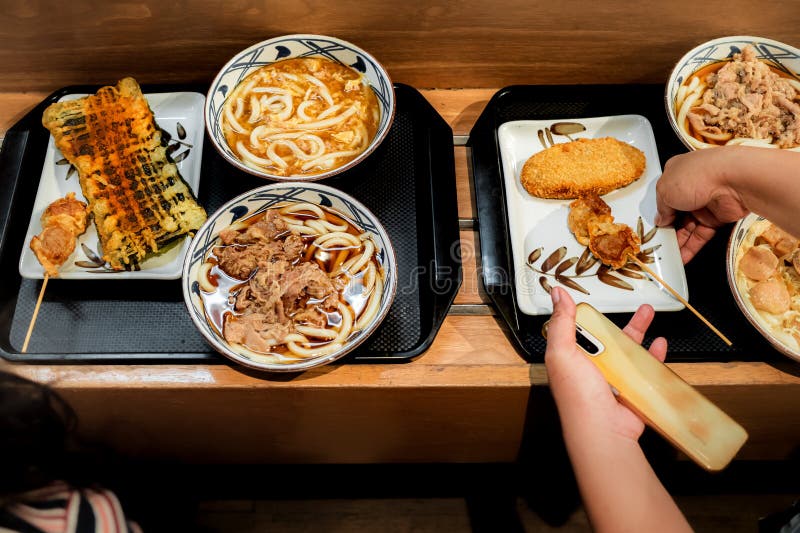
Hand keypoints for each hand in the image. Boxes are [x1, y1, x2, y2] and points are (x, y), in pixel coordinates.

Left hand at [544, 287, 667, 441]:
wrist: (602, 430)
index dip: (586, 317)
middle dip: (622, 321)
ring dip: (640, 332)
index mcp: (571, 358)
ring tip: (649, 314)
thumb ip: (561, 322)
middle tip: (634, 306)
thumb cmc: (578, 397)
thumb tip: (557, 294)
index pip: (578, 332)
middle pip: (608, 339)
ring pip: (628, 351)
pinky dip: (654, 356)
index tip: (595, 303)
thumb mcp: (562, 352)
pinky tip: (659, 344)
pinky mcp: (631, 390)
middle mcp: (591, 369)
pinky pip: (644, 370)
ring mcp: (613, 379)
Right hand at [655, 148, 749, 262]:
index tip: (651, 226)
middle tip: (657, 245)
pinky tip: (681, 258)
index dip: (658, 211)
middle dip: (667, 230)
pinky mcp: (717, 218)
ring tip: (666, 256)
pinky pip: (701, 235)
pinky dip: (691, 247)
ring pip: (687, 227)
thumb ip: (661, 208)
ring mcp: (704, 204)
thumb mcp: (665, 190)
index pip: (664, 196)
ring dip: (678, 242)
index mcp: (676, 174)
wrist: (734, 180)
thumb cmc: (697, 176)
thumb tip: (661, 219)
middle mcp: (691, 188)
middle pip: (675, 214)